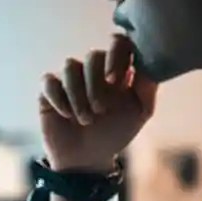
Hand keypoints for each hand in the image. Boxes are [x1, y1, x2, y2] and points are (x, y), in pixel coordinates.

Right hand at [39, 34, 157, 173]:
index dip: (116, 54)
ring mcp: (69, 78)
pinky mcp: (49, 90)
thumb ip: (147, 84)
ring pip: (70, 66)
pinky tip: (67, 115)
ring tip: (85, 120)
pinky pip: (49, 81)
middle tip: (101, 110)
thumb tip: (153, 60)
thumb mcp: (140, 111)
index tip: (116, 80)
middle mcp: (92, 68)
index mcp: (116, 68)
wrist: (88, 158)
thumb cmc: (116, 132)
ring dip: (78, 95)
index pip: (117, 42)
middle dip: (96, 84)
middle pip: (92, 55)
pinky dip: (59, 98)